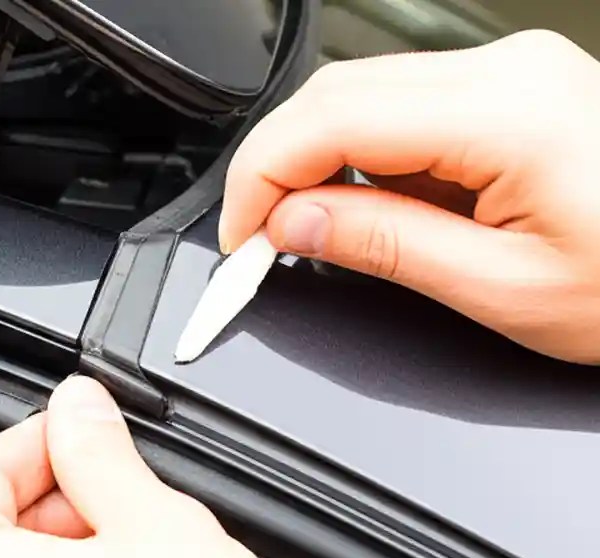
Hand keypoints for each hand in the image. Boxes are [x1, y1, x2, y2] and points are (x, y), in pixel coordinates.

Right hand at [221, 30, 599, 362]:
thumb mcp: (504, 288)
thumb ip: (385, 246)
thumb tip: (293, 221)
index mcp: (506, 112)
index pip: (329, 119)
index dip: (260, 178)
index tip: (240, 238)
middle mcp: (507, 70)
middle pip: (337, 94)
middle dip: (280, 168)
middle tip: (262, 240)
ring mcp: (514, 71)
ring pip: (365, 97)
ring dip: (326, 164)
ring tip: (329, 235)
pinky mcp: (515, 88)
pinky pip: (409, 108)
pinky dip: (373, 160)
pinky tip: (384, 210)